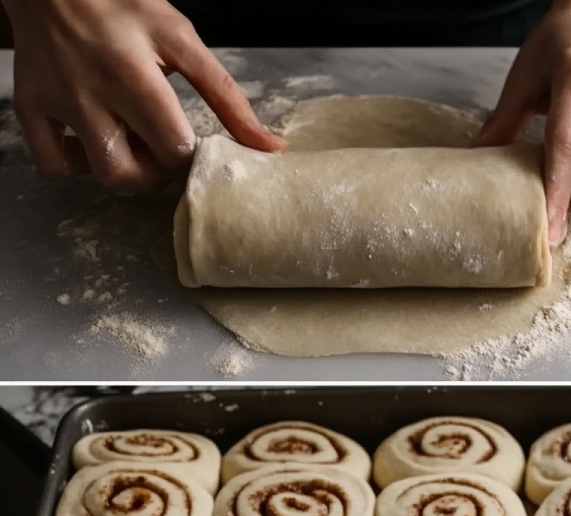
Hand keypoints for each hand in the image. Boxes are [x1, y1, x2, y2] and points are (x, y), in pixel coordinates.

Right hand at [2, 0, 285, 192]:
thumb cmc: (124, 5)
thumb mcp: (183, 42)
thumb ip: (228, 99)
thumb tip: (272, 147)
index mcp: (134, 77)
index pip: (173, 151)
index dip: (189, 159)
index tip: (191, 146)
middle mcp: (91, 94)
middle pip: (134, 174)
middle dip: (159, 173)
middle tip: (163, 149)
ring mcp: (57, 104)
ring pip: (99, 174)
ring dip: (125, 172)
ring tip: (132, 142)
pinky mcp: (30, 107)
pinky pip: (53, 164)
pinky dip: (76, 165)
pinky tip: (92, 141)